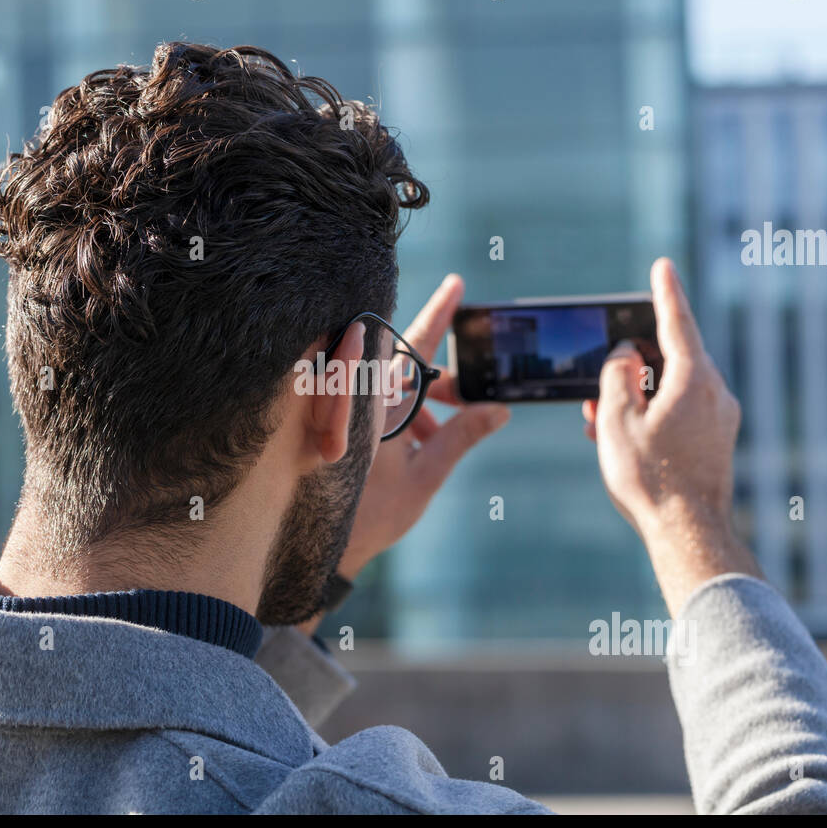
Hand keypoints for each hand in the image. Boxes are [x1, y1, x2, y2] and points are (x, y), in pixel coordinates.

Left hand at [337, 274, 510, 579]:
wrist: (327, 544)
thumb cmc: (372, 513)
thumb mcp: (426, 476)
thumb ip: (461, 437)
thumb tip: (499, 409)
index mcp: (379, 403)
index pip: (416, 347)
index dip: (439, 313)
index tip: (457, 283)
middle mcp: (362, 399)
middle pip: (409, 366)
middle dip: (442, 379)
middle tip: (467, 399)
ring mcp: (354, 412)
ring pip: (398, 388)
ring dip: (426, 404)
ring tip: (441, 433)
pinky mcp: (351, 428)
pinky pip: (383, 404)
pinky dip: (408, 415)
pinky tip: (423, 442)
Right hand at [582, 258, 760, 615]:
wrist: (689, 533)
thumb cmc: (650, 477)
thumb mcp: (617, 419)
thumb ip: (617, 374)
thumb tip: (626, 353)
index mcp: (695, 378)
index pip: (677, 322)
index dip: (665, 292)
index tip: (662, 266)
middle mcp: (716, 392)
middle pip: (670, 358)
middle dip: (632, 365)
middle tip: (599, 385)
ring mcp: (721, 418)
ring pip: (672, 388)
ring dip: (636, 396)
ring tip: (600, 422)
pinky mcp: (718, 440)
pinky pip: (682, 411)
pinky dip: (653, 414)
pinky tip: (626, 438)